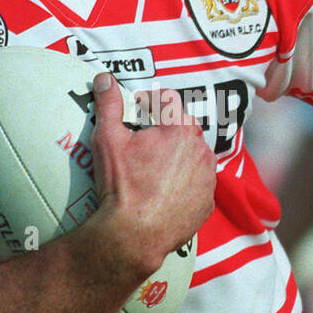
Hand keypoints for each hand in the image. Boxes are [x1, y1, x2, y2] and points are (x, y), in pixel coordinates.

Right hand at [90, 74, 215, 273]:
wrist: (134, 234)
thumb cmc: (122, 185)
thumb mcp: (108, 140)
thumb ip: (109, 104)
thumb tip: (105, 79)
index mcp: (179, 129)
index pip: (168, 99)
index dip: (150, 99)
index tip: (139, 107)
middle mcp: (201, 150)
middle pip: (184, 126)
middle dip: (167, 127)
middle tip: (145, 139)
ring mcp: (207, 178)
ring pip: (194, 154)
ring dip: (180, 154)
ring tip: (156, 166)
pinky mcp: (207, 202)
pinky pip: (198, 183)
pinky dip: (186, 181)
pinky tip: (166, 189)